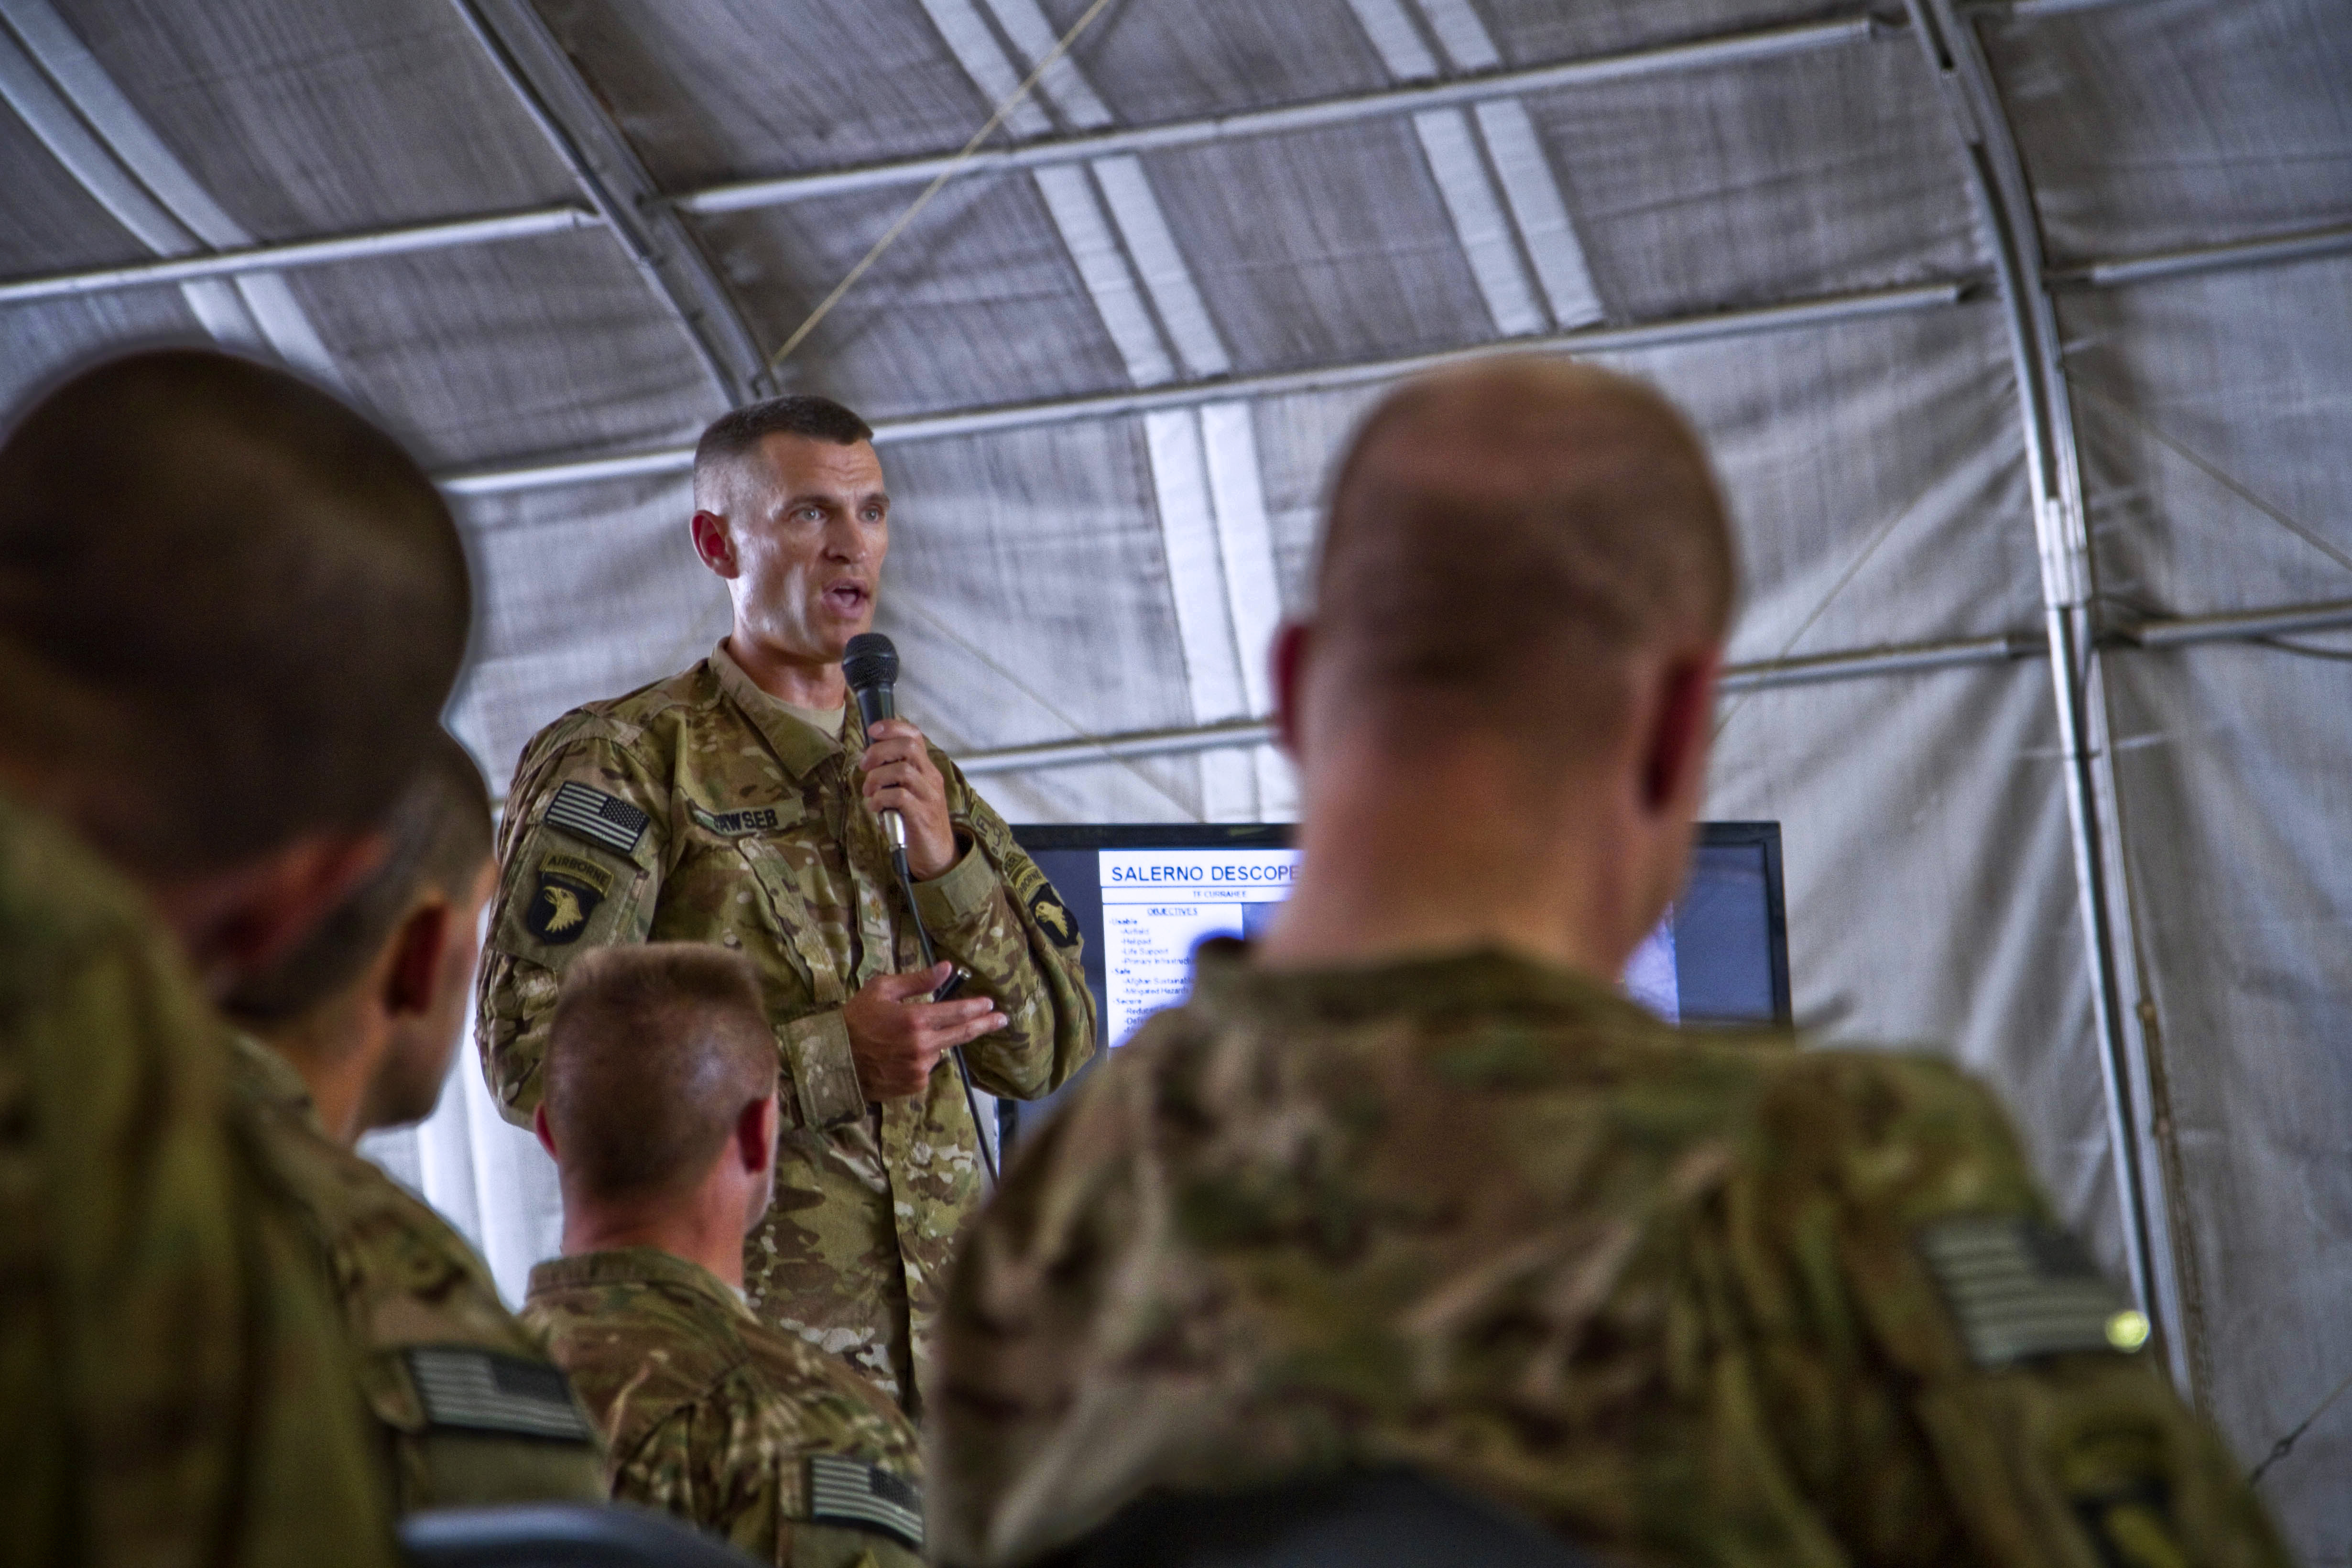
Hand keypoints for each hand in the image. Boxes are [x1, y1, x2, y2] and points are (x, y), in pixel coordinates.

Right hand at [842, 963, 1006, 1099]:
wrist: (834, 1059)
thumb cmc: (856, 1018)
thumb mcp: (883, 989)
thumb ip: (919, 980)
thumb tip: (948, 968)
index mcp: (915, 1019)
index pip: (957, 1012)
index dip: (976, 1008)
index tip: (991, 1004)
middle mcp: (922, 1045)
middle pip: (963, 1034)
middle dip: (984, 1025)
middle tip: (1002, 1019)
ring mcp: (920, 1068)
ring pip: (939, 1051)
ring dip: (934, 1043)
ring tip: (904, 1040)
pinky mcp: (915, 1085)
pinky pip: (927, 1069)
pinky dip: (920, 1060)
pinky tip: (899, 1057)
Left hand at [858, 718, 957, 877]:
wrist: (938, 855)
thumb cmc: (917, 821)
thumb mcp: (910, 792)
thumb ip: (895, 775)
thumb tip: (869, 760)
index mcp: (927, 769)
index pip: (914, 736)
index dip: (893, 727)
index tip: (872, 731)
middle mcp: (931, 778)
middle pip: (908, 748)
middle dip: (879, 751)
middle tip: (865, 765)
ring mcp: (928, 797)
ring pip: (902, 771)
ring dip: (877, 778)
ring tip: (869, 791)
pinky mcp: (922, 815)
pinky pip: (899, 797)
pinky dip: (880, 799)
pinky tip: (874, 807)